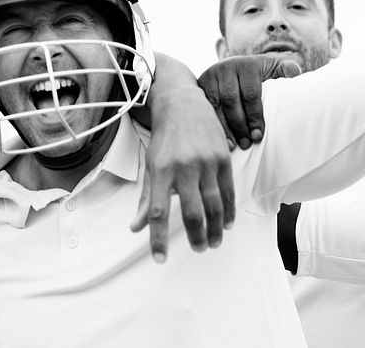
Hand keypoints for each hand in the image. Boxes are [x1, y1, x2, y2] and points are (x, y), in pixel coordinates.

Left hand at [130, 55, 234, 262]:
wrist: (182, 104)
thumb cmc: (164, 140)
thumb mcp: (151, 166)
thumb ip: (147, 199)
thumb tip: (136, 228)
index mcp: (161, 171)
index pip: (158, 211)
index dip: (158, 238)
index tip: (160, 258)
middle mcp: (183, 167)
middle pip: (192, 212)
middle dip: (196, 237)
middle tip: (199, 249)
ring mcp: (205, 162)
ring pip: (213, 205)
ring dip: (215, 229)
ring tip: (213, 242)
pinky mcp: (222, 158)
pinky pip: (228, 191)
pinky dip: (228, 211)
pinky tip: (226, 223)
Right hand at [197, 55, 301, 149]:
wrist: (235, 66)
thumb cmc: (259, 73)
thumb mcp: (274, 67)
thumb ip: (286, 69)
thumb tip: (294, 73)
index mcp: (246, 64)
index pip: (251, 94)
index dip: (255, 117)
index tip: (258, 136)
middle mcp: (225, 67)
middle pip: (231, 100)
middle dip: (240, 125)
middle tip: (247, 143)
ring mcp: (210, 76)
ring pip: (215, 105)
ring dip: (225, 128)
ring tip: (235, 146)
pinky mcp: (198, 85)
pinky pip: (204, 108)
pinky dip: (212, 124)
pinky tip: (220, 139)